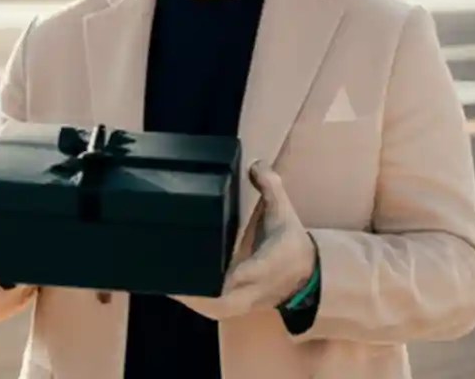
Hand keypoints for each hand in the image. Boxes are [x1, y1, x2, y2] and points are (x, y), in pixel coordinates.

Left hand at [174, 160, 316, 319]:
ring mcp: (247, 301)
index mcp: (268, 264)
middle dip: (198, 293)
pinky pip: (216, 310)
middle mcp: (256, 288)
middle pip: (225, 299)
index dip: (230, 273)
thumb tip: (256, 163)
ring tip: (167, 283)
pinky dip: (198, 303)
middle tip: (170, 276)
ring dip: (193, 300)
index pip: (249, 272)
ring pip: (217, 309)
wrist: (307, 275)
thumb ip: (270, 186)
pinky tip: (177, 291)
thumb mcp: (284, 211)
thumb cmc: (291, 241)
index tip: (206, 267)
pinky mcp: (240, 307)